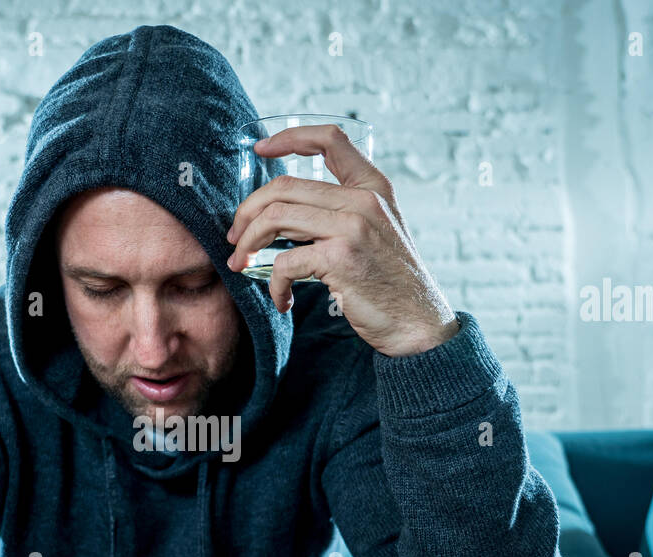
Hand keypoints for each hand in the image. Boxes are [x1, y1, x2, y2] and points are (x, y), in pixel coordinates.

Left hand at [226, 124, 458, 357]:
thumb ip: (344, 210)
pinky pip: (284, 263)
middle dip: (247, 212)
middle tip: (235, 237)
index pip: (330, 139)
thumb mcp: (378, 231)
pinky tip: (281, 300)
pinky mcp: (340, 258)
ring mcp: (353, 226)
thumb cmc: (390, 282)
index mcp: (374, 185)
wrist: (417, 323)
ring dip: (248, 243)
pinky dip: (274, 285)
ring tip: (241, 263)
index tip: (260, 149)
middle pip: (284, 186)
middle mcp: (364, 199)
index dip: (289, 137)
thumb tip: (284, 210)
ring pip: (275, 217)